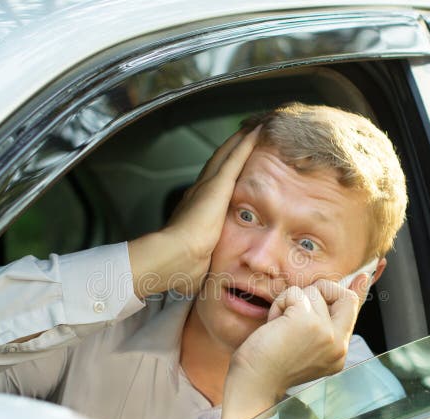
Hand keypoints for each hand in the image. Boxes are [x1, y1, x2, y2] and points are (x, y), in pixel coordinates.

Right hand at [129, 126, 260, 297]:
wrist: (173, 258)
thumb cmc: (179, 267)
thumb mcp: (195, 263)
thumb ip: (200, 263)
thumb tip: (198, 280)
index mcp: (194, 212)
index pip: (211, 188)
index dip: (220, 174)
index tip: (229, 166)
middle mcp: (199, 194)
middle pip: (218, 165)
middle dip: (230, 150)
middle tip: (244, 134)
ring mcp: (207, 187)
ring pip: (227, 156)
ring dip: (239, 141)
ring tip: (253, 128)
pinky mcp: (217, 185)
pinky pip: (235, 158)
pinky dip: (245, 144)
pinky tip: (257, 132)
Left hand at [220, 273, 370, 418]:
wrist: (253, 385)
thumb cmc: (270, 365)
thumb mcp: (304, 344)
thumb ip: (323, 322)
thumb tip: (345, 289)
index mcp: (338, 353)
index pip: (355, 313)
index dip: (359, 290)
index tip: (362, 276)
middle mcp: (338, 344)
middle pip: (344, 296)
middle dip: (321, 291)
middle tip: (298, 307)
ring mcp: (325, 333)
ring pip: (313, 292)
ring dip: (290, 303)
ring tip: (279, 328)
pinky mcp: (307, 321)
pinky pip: (295, 293)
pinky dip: (279, 304)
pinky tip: (273, 325)